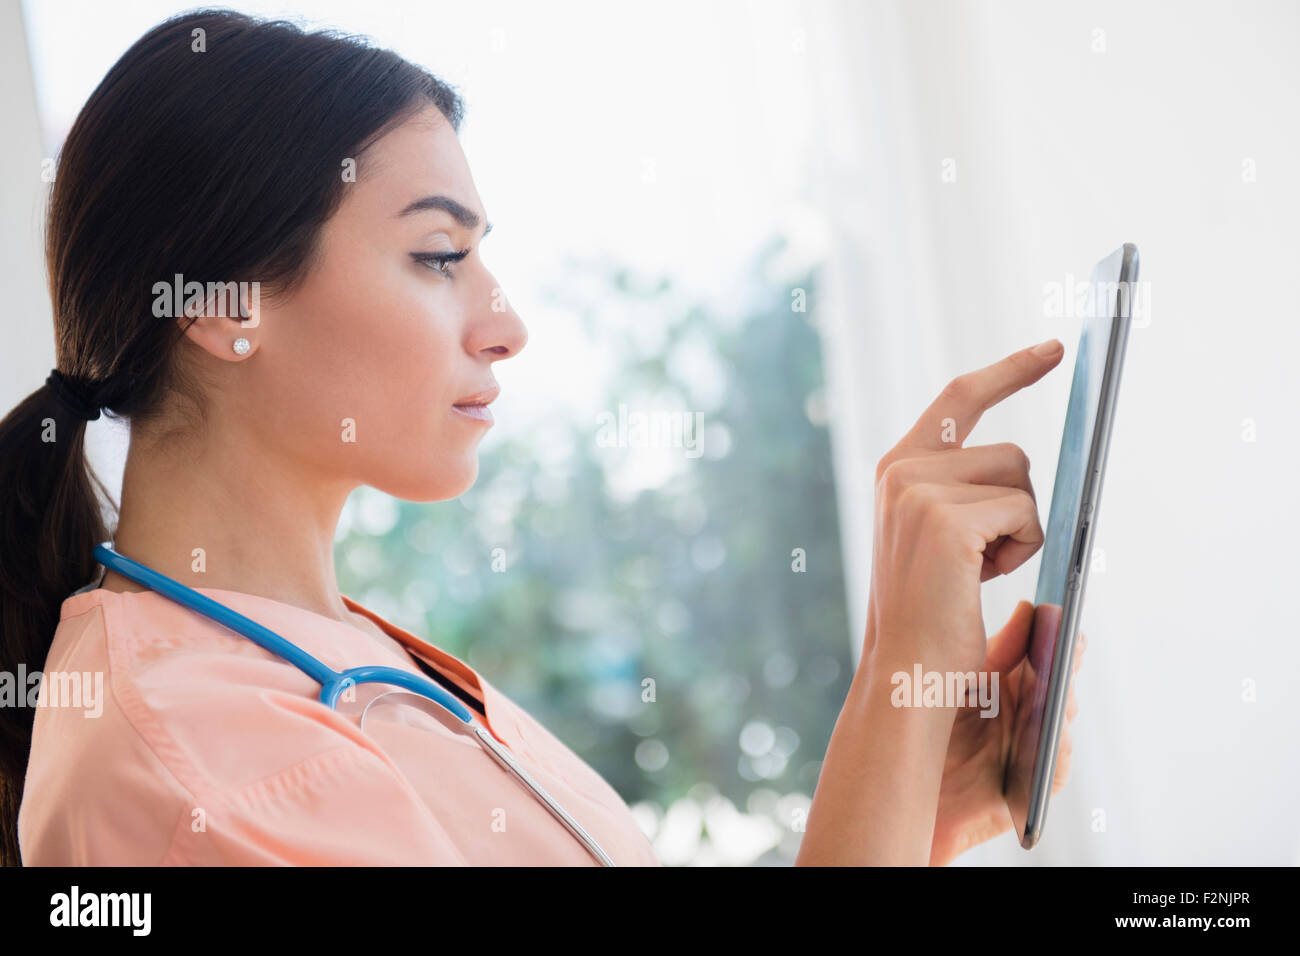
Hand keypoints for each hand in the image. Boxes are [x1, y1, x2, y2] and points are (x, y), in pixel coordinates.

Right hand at [864, 339, 1063, 676]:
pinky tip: (980, 579)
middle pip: (1011, 451)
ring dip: (1020, 530)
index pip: (962, 399)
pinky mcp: (946, 518)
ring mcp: (919, 491)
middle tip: (980, 559)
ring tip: (975, 570)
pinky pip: (1025, 513)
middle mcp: (902, 469)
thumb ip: (957, 486)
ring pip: (1021, 481)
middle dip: (1018, 505)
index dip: (1012, 370)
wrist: (906, 669)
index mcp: (897, 467)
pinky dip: (1020, 549)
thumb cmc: (931, 611)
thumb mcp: (933, 533)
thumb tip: (1018, 459)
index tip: (1057, 348)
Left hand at [928, 600, 1087, 865]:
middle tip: (1068, 647)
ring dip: (1062, 707)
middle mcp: (1021, 718)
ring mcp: (1026, 752)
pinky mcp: (1027, 791)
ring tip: (1058, 689)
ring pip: (1058, 724)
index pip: (1038, 659)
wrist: (900, 789)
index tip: (1059, 614)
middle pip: (1055, 688)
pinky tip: (1051, 734)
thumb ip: (998, 653)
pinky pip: (1051, 770)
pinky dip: (1055, 752)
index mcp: (1005, 689)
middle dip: (1064, 668)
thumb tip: (1031, 609)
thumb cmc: (926, 736)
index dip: (1052, 639)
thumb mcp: (958, 684)